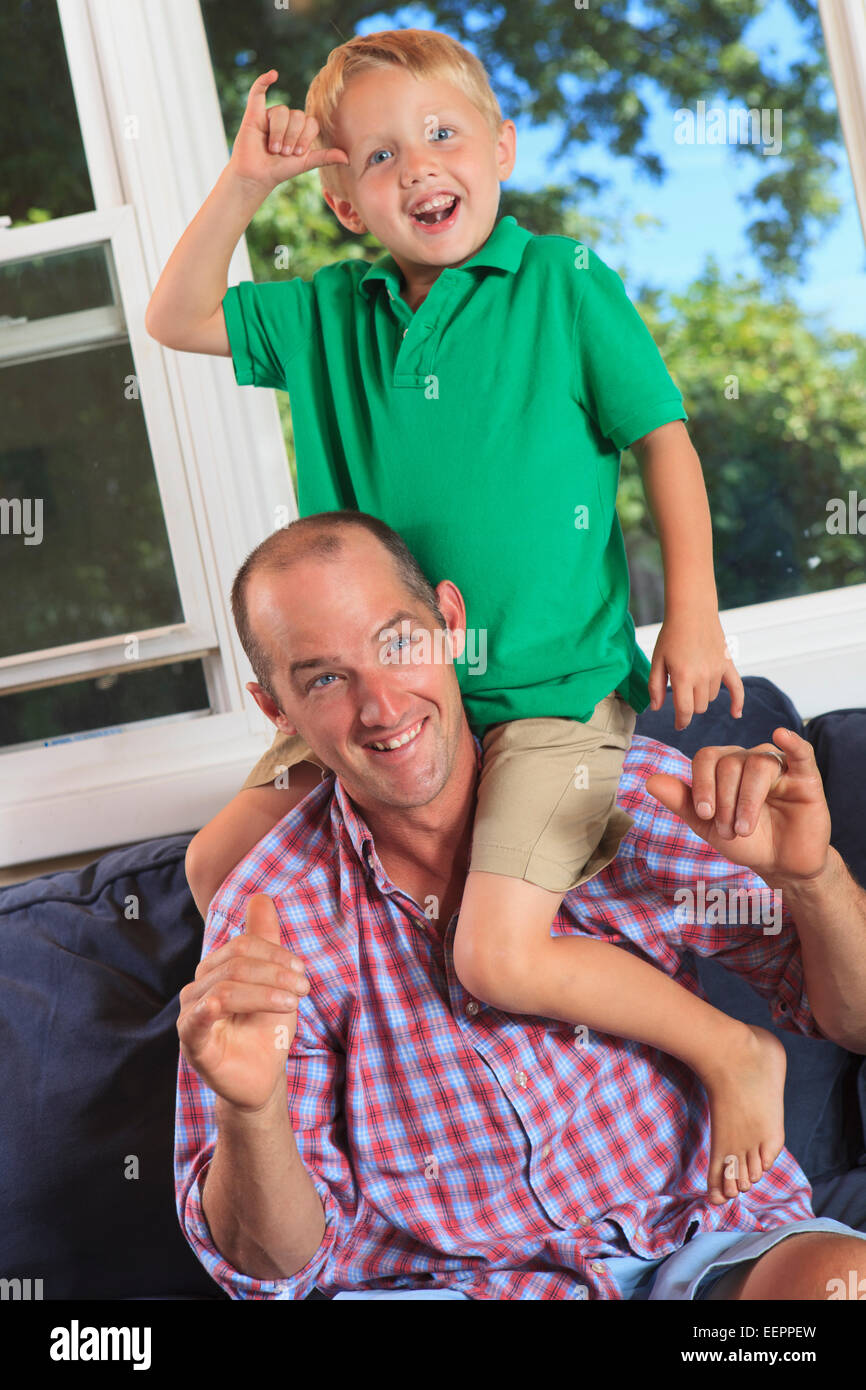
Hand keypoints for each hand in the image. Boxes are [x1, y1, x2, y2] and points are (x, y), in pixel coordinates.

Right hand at [177, 894, 309, 1112]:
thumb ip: (264, 941)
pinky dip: (207, 1008)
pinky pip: (195, 1020)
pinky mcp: (193, 1043)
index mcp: (216, 970)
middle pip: (235, 963)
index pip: (242, 945)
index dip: (275, 953)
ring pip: (225, 986)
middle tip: (304, 987)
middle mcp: (198, 988)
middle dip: (275, 972)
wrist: (262, 1078)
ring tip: (291, 1003)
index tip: (302, 970)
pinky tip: (222, 1005)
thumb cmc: (264, 1028)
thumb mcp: (273, 982)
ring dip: (264, 991)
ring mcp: (192, 1015)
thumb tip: (260, 897)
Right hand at [228, 70, 349, 192]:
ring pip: (282, 111)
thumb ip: (324, 157)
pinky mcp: (254, 113)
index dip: (305, 138)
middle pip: (297, 115)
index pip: (311, 122)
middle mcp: (287, 119)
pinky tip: (273, 74)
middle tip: (283, 153)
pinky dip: (264, 80)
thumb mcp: (305, 163)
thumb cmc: (280, 170)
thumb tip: (348, 158)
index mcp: (300, 129)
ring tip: (273, 148)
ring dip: (279, 133)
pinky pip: (259, 90)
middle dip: (292, 137)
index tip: (297, 153)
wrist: (257, 176)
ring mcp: (270, 115)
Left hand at [645, 727, 831, 888]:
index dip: (702, 785)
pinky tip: (782, 735)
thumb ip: (682, 801)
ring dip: (747, 801)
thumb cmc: (745, 841)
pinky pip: (800, 752)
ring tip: (745, 830)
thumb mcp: (707, 825)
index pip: (706, 758)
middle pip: (730, 763)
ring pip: (757, 765)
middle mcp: (750, 758)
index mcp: (725, 764)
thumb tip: (649, 780)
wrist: (780, 864)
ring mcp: (778, 765)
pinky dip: (792, 742)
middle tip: (730, 831)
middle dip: (725, 801)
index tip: (705, 815)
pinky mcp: (805, 777)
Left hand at [648, 609, 743, 729]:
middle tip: (681, 694)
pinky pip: (737, 687)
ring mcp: (717, 671)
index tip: (678, 725)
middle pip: (700, 707)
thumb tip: (656, 708)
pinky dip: (738, 702)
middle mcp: (702, 676)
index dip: (681, 722)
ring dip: (702, 696)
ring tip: (693, 679)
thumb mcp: (657, 660)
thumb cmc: (671, 635)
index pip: (685, 711)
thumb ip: (655, 686)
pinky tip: (736, 714)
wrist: (692, 611)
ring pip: (712, 697)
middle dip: (690, 706)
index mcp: (683, 677)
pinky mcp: (727, 664)